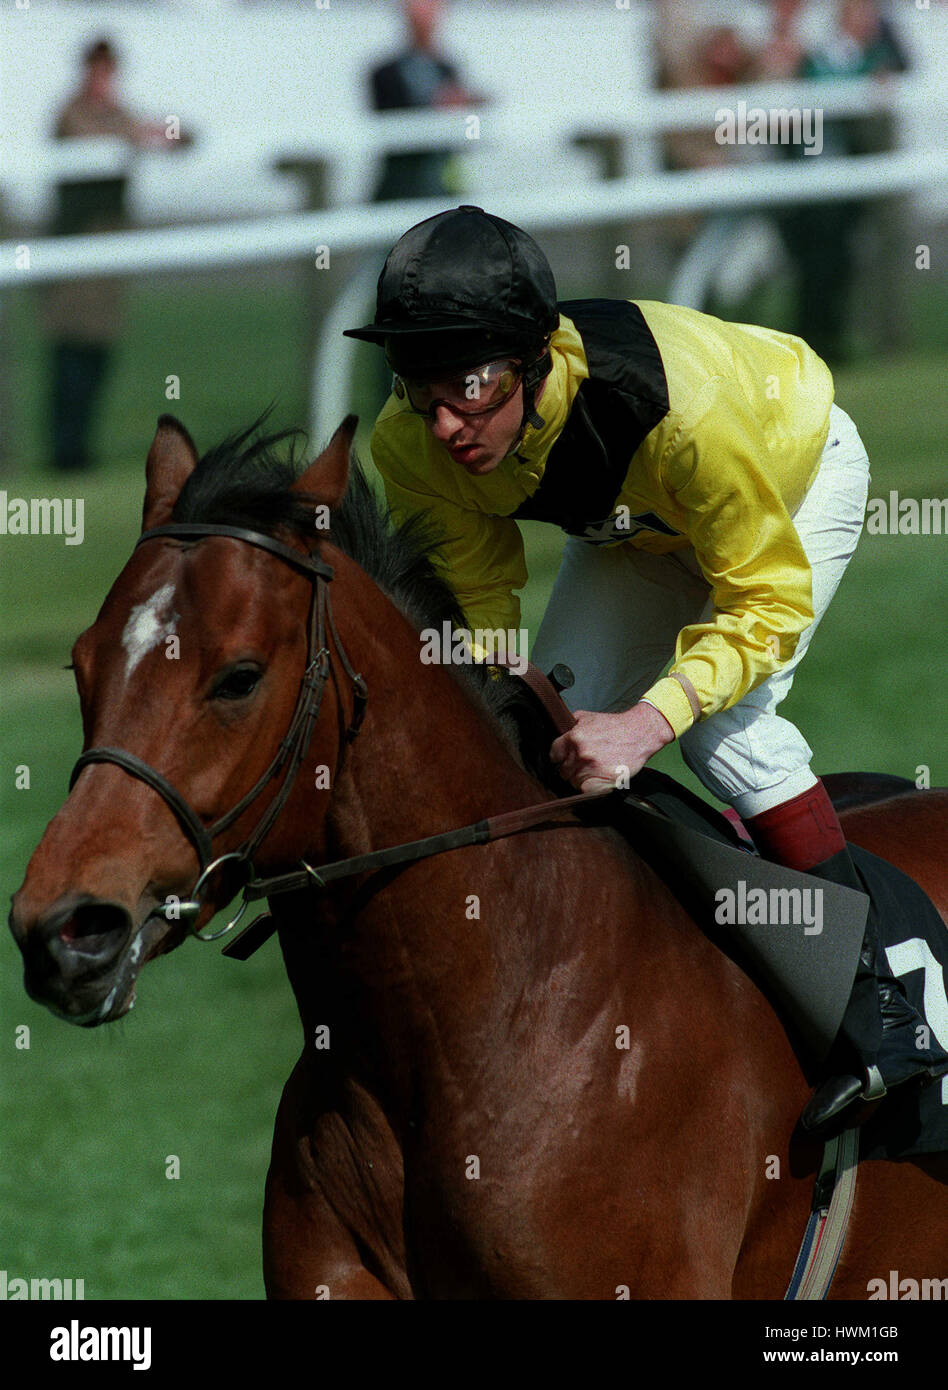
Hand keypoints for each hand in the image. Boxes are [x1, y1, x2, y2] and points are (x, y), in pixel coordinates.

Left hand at [549, 703, 674, 793]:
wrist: (640, 732)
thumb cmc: (615, 725)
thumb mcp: (588, 717)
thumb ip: (570, 724)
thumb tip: (558, 732)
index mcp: (574, 737)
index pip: (554, 755)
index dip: (559, 758)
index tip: (566, 759)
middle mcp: (581, 753)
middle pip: (563, 771)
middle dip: (571, 769)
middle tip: (584, 765)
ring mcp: (592, 767)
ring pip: (573, 782)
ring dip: (581, 779)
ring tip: (593, 771)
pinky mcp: (605, 779)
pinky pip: (586, 791)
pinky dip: (589, 788)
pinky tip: (595, 781)